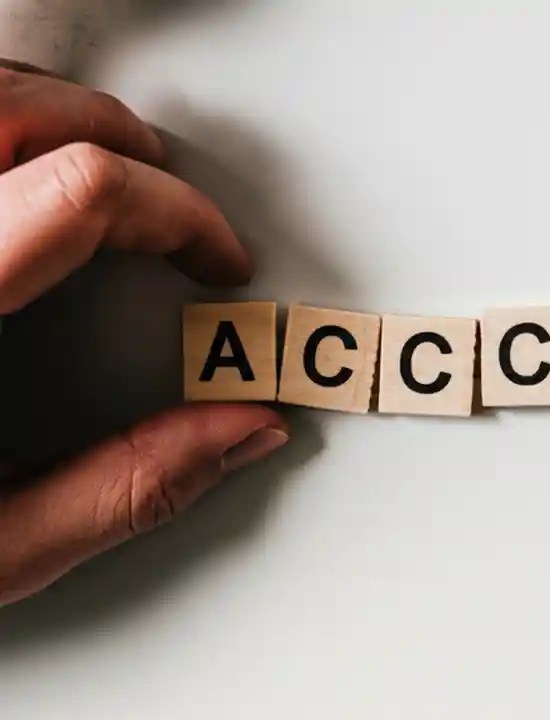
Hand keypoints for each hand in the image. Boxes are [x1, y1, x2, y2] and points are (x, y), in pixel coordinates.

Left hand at [0, 61, 287, 605]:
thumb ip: (123, 487)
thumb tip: (232, 436)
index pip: (79, 192)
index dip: (178, 213)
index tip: (212, 257)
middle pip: (20, 111)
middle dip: (124, 144)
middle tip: (167, 209)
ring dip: (46, 115)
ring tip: (93, 171)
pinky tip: (3, 172)